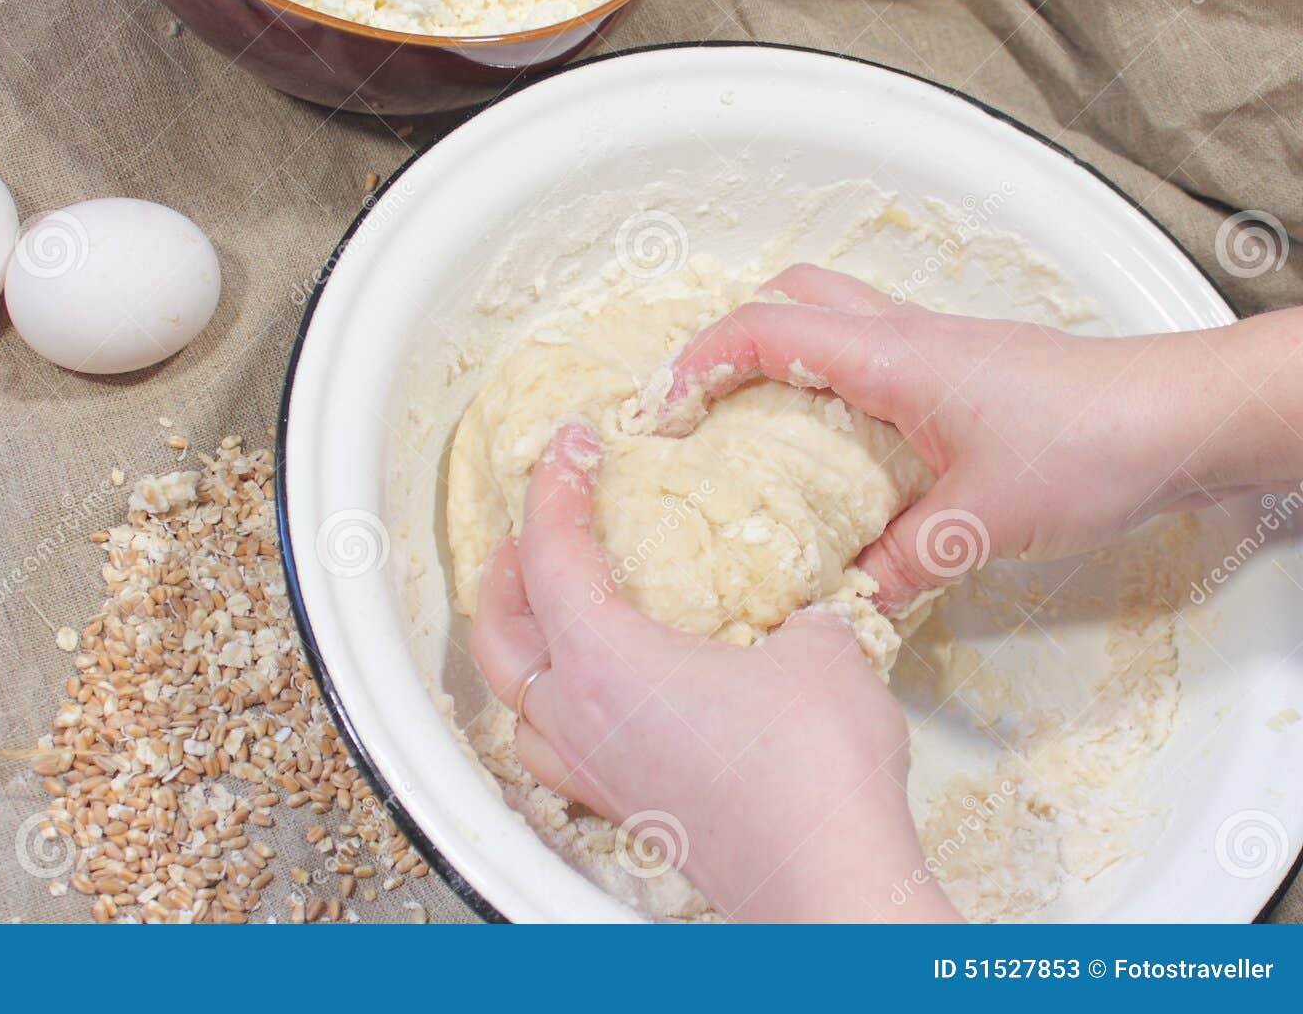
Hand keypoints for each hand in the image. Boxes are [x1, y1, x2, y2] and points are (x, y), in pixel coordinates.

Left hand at [469, 421, 959, 922]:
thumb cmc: (813, 768)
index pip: (550, 554)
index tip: (572, 444)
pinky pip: (558, 755)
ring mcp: (598, 774)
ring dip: (519, 649)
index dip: (554, 488)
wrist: (828, 880)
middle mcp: (581, 719)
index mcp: (606, 660)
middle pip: (497, 633)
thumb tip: (802, 613)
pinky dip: (554, 714)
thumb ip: (799, 614)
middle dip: (502, 571)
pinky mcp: (628, 812)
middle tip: (530, 530)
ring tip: (546, 616)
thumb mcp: (821, 649)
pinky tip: (596, 706)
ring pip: (516, 703)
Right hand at [646, 264, 1294, 611]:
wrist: (1184, 417)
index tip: (660, 416)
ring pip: (830, 317)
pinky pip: (870, 354)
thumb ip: (896, 566)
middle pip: (787, 296)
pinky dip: (830, 384)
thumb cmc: (1090, 446)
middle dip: (727, 343)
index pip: (763, 330)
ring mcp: (934, 348)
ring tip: (755, 430)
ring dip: (780, 356)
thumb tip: (833, 604)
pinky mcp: (961, 373)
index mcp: (889, 355)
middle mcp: (902, 335)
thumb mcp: (979, 522)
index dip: (696, 365)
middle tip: (702, 411)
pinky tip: (840, 453)